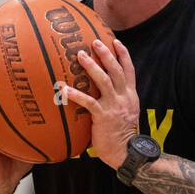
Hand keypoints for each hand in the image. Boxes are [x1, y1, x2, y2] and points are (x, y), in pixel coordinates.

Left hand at [63, 37, 139, 170]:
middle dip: (106, 54)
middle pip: (116, 70)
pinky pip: (89, 102)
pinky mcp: (103, 116)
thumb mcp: (126, 114)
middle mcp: (123, 97)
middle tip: (95, 42)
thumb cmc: (122, 135)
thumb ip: (118, 101)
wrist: (126, 152)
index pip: (129, 70)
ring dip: (92, 66)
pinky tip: (64, 89)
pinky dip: (76, 95)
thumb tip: (105, 95)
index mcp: (130, 96)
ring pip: (104, 80)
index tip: (116, 41)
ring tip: (80, 55)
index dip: (123, 55)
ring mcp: (114, 106)